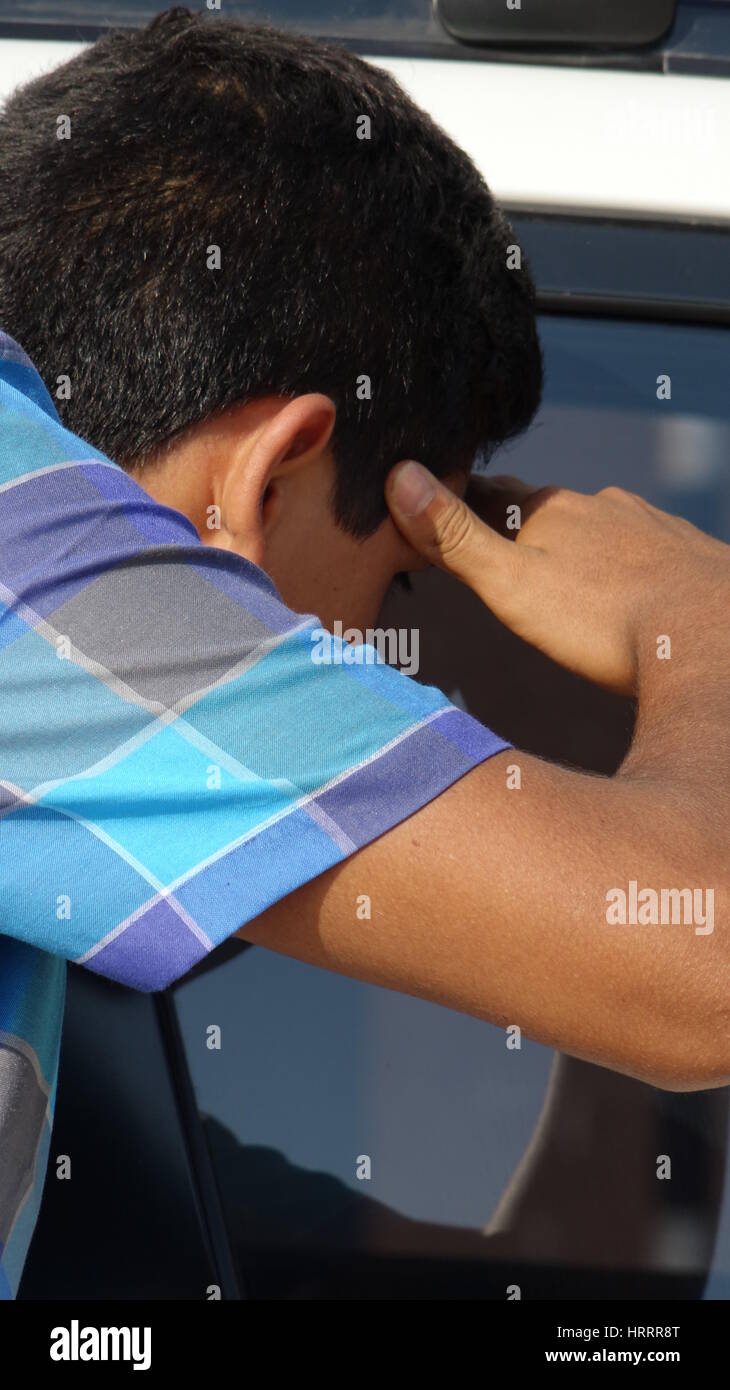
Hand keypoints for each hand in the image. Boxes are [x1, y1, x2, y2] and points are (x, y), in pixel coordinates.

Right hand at [385, 462, 727, 696]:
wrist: (708, 634)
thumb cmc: (604, 621)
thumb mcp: (510, 585)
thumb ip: (455, 537)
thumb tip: (399, 477)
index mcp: (546, 512)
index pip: (487, 496)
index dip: (461, 505)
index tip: (439, 510)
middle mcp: (598, 506)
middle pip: (544, 509)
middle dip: (522, 528)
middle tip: (501, 551)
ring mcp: (646, 524)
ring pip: (598, 526)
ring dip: (578, 545)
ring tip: (565, 576)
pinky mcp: (683, 551)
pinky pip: (644, 550)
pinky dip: (627, 564)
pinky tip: (628, 588)